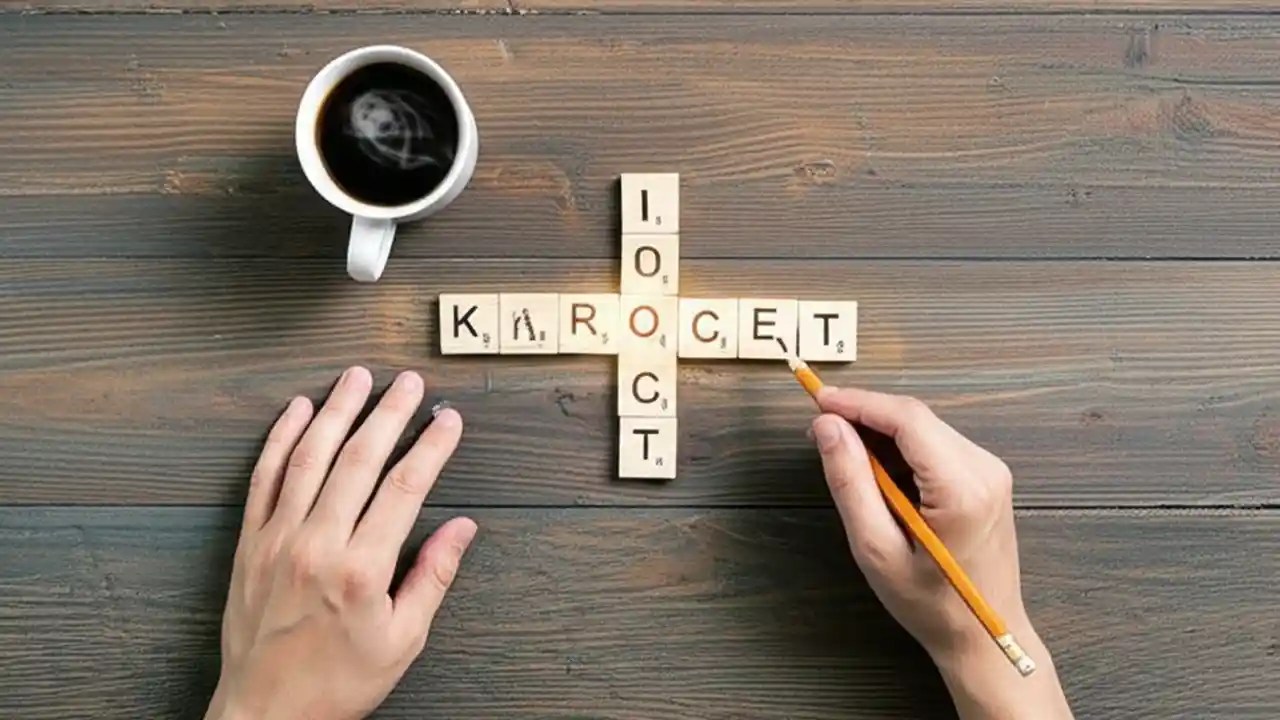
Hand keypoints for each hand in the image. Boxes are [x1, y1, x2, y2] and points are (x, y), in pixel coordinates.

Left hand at [206, 367, 476, 719]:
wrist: (266, 713)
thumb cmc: (337, 682)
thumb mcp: (402, 640)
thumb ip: (433, 577)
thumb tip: (463, 529)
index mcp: (361, 569)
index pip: (405, 488)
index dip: (431, 447)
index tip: (448, 420)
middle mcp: (317, 545)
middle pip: (359, 460)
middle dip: (389, 414)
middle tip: (409, 382)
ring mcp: (279, 539)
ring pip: (310, 457)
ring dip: (336, 411)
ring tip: (357, 377)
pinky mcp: (251, 543)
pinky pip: (265, 477)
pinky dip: (281, 439)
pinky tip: (297, 411)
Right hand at [811, 386, 1071, 719]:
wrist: (983, 636)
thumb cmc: (932, 604)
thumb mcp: (876, 549)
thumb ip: (850, 483)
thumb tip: (828, 428)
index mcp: (962, 488)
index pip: (906, 418)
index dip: (858, 402)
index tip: (818, 400)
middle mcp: (984, 470)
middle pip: (915, 417)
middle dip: (864, 415)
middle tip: (819, 431)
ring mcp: (989, 471)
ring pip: (923, 427)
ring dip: (880, 431)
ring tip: (841, 453)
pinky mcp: (986, 477)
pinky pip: (935, 444)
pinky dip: (900, 447)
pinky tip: (875, 470)